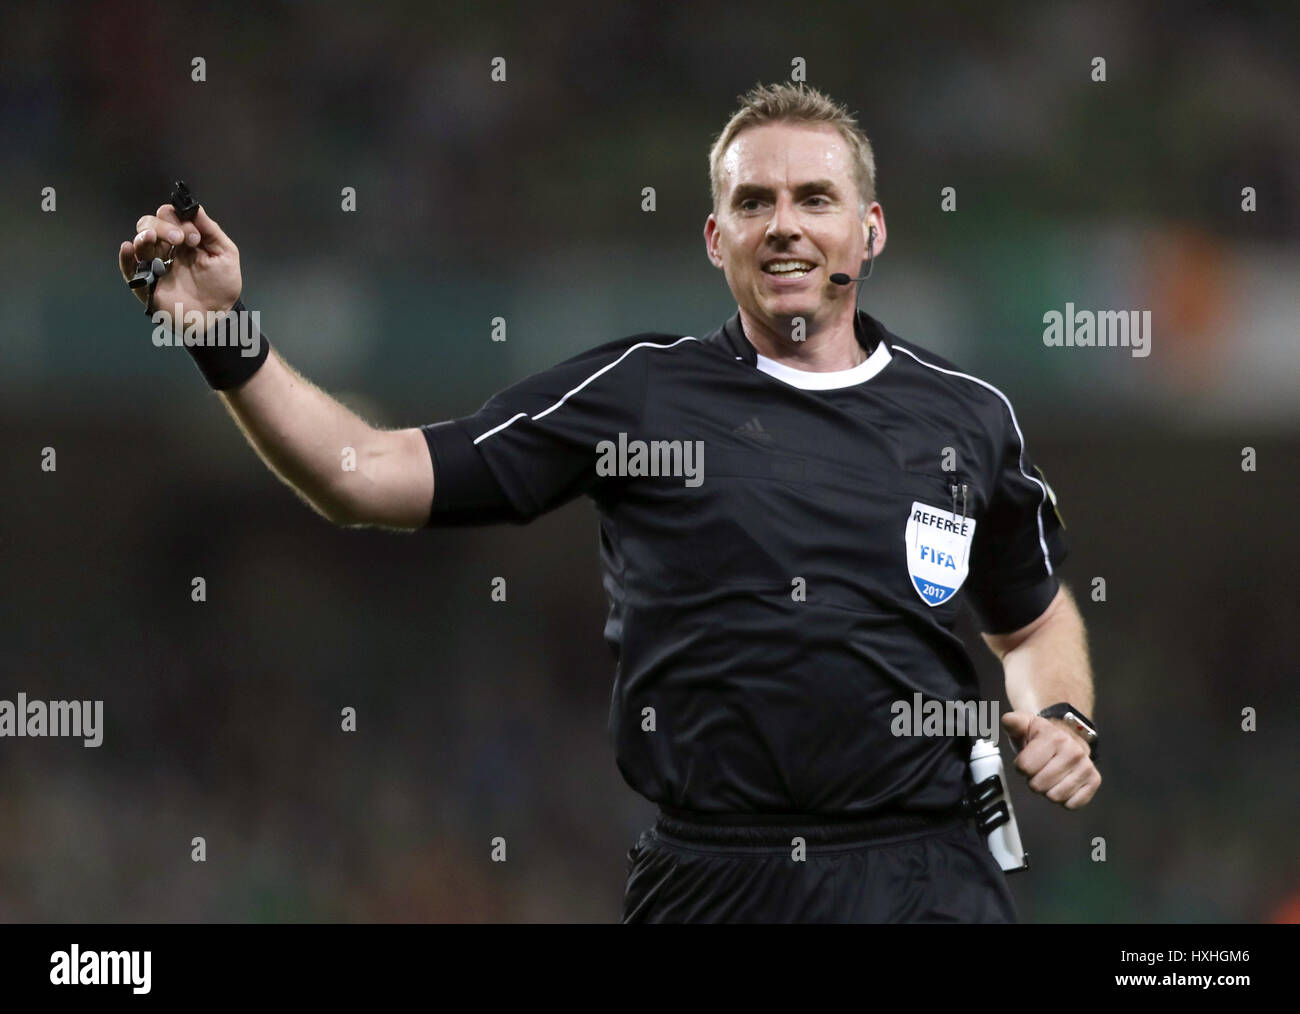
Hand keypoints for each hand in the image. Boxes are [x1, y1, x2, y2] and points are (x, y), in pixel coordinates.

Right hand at [118, 202, 241, 320]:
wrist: (219, 316)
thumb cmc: (223, 285)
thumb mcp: (225, 253)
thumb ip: (211, 230)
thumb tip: (195, 208)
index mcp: (183, 241)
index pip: (170, 217)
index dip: (179, 220)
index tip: (195, 237)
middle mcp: (165, 249)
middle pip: (149, 224)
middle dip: (162, 226)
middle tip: (180, 240)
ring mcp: (154, 266)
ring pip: (139, 242)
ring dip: (145, 235)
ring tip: (153, 239)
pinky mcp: (147, 285)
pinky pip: (129, 270)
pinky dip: (125, 258)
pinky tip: (128, 248)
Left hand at [1001, 711, 1100, 809]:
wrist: (1068, 736)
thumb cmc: (1042, 736)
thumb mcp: (1025, 725)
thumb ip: (1013, 723)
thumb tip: (1008, 720)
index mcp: (1054, 738)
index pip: (1024, 767)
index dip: (1021, 767)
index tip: (1027, 759)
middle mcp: (1074, 752)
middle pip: (1038, 786)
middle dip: (1034, 780)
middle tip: (1040, 769)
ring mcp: (1086, 767)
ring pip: (1054, 797)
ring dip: (1048, 790)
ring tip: (1051, 775)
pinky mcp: (1094, 780)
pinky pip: (1072, 804)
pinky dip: (1064, 799)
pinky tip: (1063, 783)